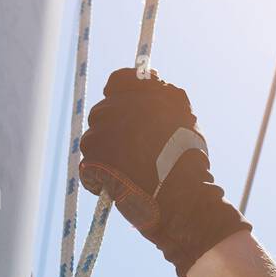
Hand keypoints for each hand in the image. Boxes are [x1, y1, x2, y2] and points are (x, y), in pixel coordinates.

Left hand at [79, 68, 249, 276]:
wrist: (183, 200)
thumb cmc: (189, 165)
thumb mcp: (185, 120)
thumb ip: (165, 96)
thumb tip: (150, 76)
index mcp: (147, 93)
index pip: (118, 80)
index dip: (116, 95)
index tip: (121, 112)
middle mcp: (124, 105)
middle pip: (101, 113)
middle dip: (110, 134)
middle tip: (131, 157)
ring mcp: (107, 130)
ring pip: (92, 140)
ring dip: (103, 157)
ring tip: (127, 174)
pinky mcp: (95, 156)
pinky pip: (86, 166)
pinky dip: (97, 180)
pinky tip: (117, 187)